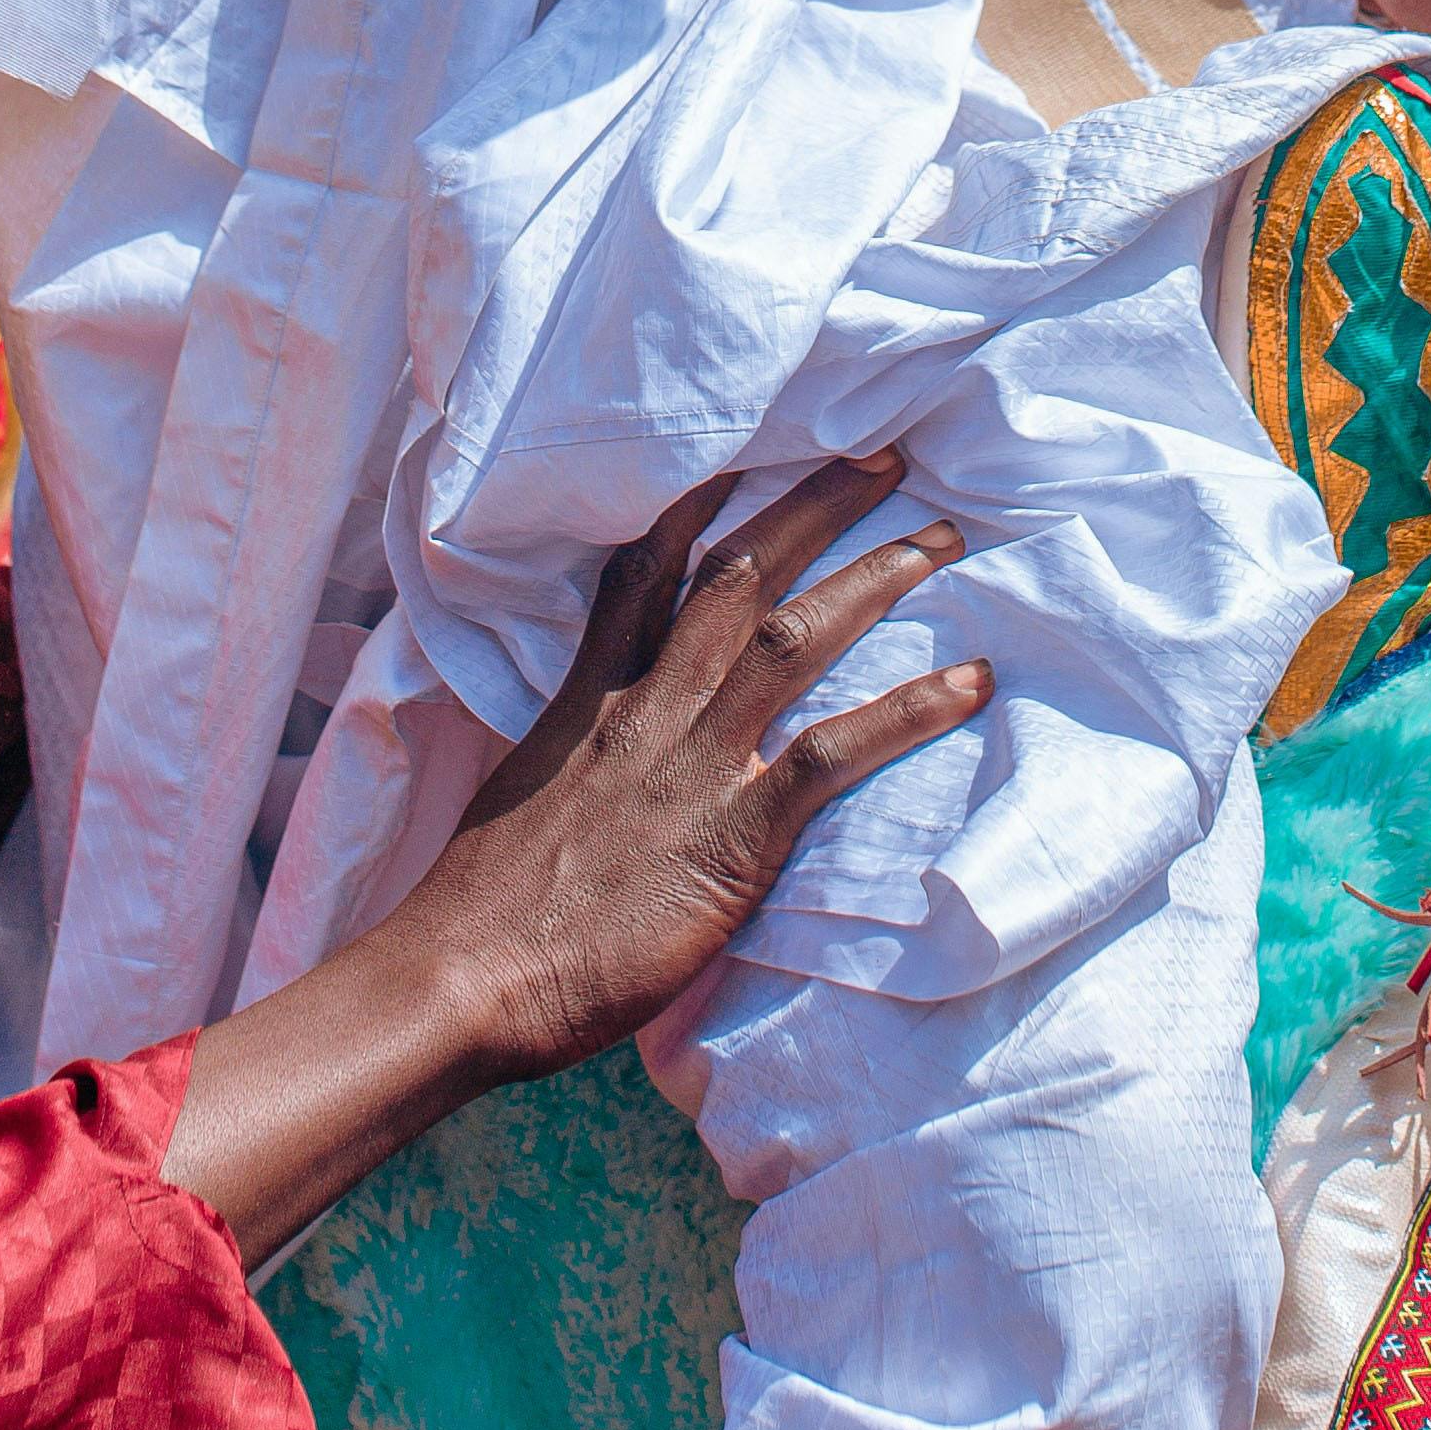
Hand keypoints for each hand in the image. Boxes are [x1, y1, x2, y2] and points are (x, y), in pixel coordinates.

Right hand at [428, 457, 980, 1078]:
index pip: (645, 574)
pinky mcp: (736, 835)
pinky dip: (909, 711)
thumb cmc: (479, 913)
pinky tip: (970, 683)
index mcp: (591, 699)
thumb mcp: (520, 798)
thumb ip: (571, 759)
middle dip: (815, 507)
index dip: (699, 504)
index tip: (747, 452)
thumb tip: (593, 761)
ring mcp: (693, 765)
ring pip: (795, 638)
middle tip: (882, 456)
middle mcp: (647, 710)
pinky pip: (836, 752)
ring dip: (875, 580)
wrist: (460, 977)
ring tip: (940, 542)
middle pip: (739, 577)